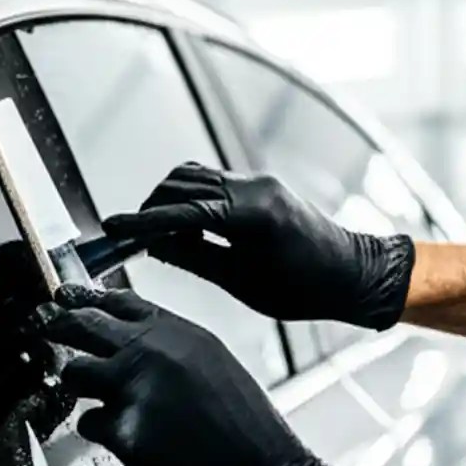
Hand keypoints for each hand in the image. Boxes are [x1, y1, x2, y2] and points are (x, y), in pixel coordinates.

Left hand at [36, 284, 368, 465]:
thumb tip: (134, 347)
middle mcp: (156, 353)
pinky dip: (99, 432)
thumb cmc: (248, 431)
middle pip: (85, 325)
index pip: (123, 302)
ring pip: (76, 372)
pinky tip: (122, 440)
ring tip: (88, 397)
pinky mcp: (126, 432)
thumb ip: (173, 352)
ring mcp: (138, 391)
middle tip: (43, 327)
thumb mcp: (216, 369)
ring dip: (76, 385)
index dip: (88, 298)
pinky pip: (90, 423)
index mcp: (182, 334)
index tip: (66, 297)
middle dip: (58, 326)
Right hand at [103, 162, 415, 329]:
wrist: (352, 273)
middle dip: (151, 208)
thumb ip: (194, 258)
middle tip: (130, 237)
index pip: (182, 211)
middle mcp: (253, 187)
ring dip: (168, 199)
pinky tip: (182, 223)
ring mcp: (257, 182)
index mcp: (251, 215)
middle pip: (182, 184)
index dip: (143, 220)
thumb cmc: (305, 289)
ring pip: (194, 176)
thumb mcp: (242, 282)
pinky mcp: (258, 186)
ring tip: (154, 233)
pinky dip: (188, 196)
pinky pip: (212, 180)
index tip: (114, 228)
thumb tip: (153, 244)